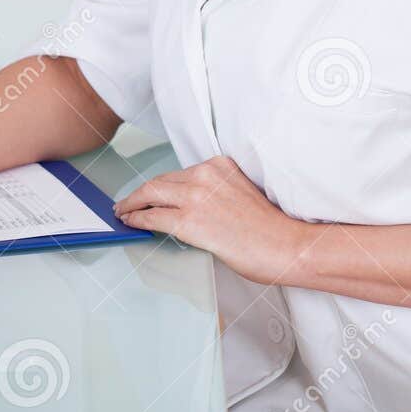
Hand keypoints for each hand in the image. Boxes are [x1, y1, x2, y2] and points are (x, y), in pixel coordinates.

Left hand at [113, 156, 306, 285]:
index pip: (179, 174)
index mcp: (219, 165)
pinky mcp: (189, 220)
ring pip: (151, 194)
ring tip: (124, 212)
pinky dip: (136, 218)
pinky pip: (152, 216)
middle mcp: (204, 174)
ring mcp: (195, 196)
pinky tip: (130, 222)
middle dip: (142, 193)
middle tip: (128, 202)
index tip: (150, 192)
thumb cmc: (270, 229)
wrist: (286, 246)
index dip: (161, 185)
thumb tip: (191, 207)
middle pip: (161, 181)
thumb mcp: (240, 193)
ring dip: (133, 204)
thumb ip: (214, 192)